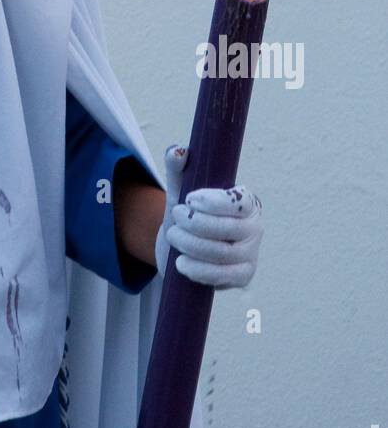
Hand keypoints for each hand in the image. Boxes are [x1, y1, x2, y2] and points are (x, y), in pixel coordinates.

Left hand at [154, 144, 263, 289]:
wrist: (182, 251)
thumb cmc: (187, 216)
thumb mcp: (179, 193)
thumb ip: (178, 171)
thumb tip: (178, 150)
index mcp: (247, 202)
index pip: (238, 203)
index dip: (213, 202)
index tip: (189, 199)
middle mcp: (255, 228)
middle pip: (228, 229)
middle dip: (195, 223)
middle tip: (174, 216)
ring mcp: (251, 254)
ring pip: (222, 253)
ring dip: (190, 244)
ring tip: (173, 236)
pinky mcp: (242, 277)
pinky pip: (222, 276)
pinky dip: (198, 270)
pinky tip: (181, 262)